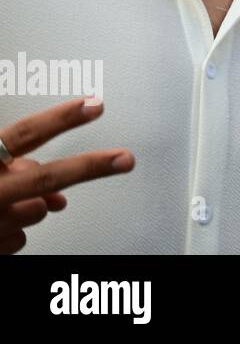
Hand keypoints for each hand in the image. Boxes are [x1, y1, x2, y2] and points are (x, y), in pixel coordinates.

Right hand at [0, 98, 134, 253]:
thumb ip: (14, 168)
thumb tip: (57, 196)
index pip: (24, 134)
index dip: (61, 118)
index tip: (93, 104)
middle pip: (46, 178)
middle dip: (90, 167)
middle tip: (125, 159)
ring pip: (37, 210)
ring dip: (29, 206)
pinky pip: (19, 239)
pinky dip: (11, 232)